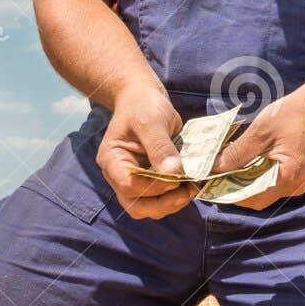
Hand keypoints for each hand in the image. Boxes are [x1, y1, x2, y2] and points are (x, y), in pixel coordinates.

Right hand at [94, 84, 197, 219]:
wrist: (144, 98)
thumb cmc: (142, 105)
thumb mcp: (151, 121)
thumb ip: (160, 146)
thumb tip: (173, 173)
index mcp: (112, 160)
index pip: (129, 186)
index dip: (154, 187)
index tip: (177, 176)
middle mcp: (119, 175)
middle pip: (137, 205)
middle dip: (164, 204)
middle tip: (188, 190)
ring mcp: (134, 180)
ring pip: (149, 207)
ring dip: (171, 203)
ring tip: (192, 188)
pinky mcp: (150, 180)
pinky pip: (160, 198)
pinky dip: (175, 196)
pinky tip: (191, 184)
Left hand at [211, 88, 304, 209]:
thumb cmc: (290, 114)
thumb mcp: (260, 131)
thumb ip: (237, 153)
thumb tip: (213, 168)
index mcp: (289, 176)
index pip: (253, 197)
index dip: (229, 194)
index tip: (207, 186)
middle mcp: (294, 186)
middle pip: (256, 198)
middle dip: (232, 189)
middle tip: (210, 177)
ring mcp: (295, 183)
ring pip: (261, 192)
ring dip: (241, 184)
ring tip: (221, 170)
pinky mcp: (292, 177)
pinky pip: (268, 184)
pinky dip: (251, 178)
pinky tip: (238, 165)